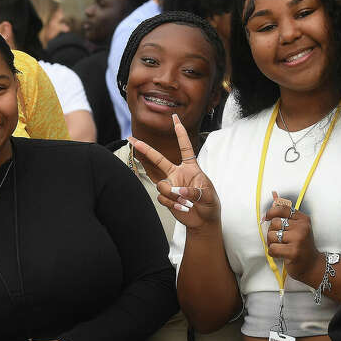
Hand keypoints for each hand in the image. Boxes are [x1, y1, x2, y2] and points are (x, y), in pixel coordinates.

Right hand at [128, 114, 219, 230]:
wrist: (203, 221)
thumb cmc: (209, 204)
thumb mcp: (208, 195)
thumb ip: (195, 191)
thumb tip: (180, 190)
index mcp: (190, 168)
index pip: (185, 147)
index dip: (180, 133)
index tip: (175, 119)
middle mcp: (177, 174)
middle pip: (158, 159)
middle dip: (145, 149)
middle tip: (131, 139)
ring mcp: (171, 185)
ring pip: (162, 185)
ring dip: (173, 194)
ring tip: (186, 202)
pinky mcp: (166, 197)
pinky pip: (162, 197)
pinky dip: (173, 204)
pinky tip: (182, 208)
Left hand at [263, 192, 319, 284]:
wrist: (313, 265)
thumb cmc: (302, 246)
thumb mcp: (297, 228)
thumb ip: (285, 214)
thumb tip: (274, 196)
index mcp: (302, 219)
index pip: (282, 209)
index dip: (271, 212)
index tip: (267, 218)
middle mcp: (302, 227)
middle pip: (274, 223)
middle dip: (272, 233)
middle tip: (278, 240)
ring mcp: (298, 239)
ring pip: (271, 236)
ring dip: (271, 244)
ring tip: (280, 247)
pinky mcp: (293, 252)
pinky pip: (272, 248)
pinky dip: (272, 253)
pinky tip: (280, 255)